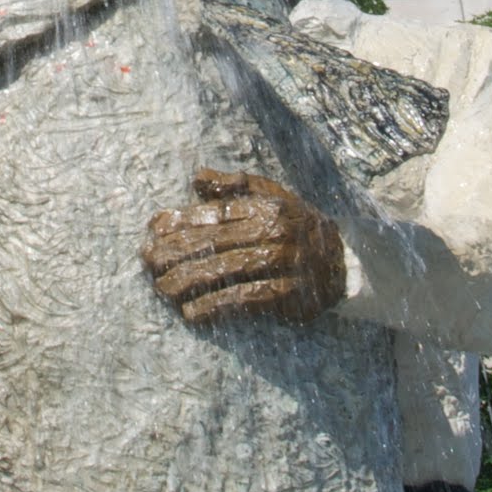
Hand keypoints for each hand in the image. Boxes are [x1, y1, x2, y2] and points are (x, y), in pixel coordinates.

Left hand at [143, 168, 344, 326]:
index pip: (214, 214)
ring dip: (188, 281)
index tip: (152, 229)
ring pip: (226, 271)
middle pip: (214, 242)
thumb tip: (196, 179)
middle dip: (175, 252)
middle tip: (147, 261)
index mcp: (265, 207)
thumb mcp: (272, 196)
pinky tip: (192, 312)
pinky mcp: (290, 295)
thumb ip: (234, 186)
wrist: (345, 260)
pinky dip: (217, 306)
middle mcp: (274, 232)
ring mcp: (284, 263)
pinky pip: (246, 299)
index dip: (180, 222)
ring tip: (161, 288)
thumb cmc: (298, 225)